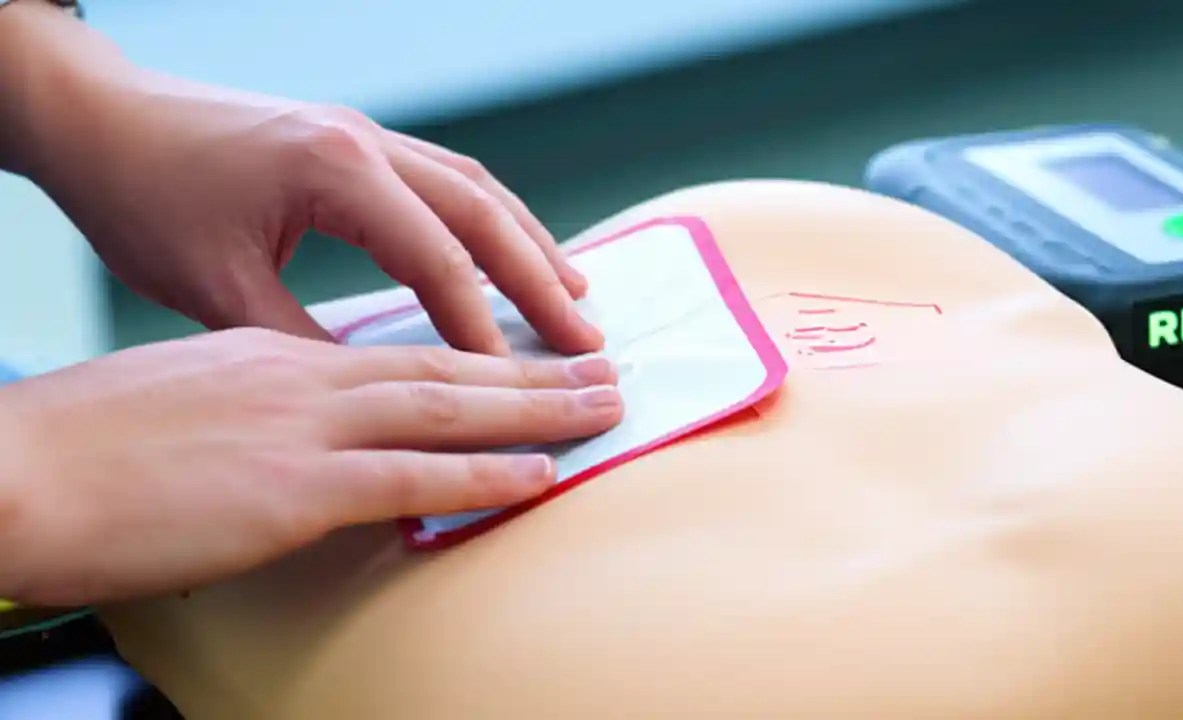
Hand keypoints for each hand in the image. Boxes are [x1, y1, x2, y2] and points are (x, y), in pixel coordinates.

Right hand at [0, 328, 621, 605]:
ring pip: (446, 409)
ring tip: (603, 410)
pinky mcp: (294, 489)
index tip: (527, 362)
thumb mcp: (188, 405)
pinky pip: (413, 476)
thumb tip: (303, 439)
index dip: (473, 357)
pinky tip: (538, 475)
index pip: (397, 351)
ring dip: (536, 412)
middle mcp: (301, 376)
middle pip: (444, 368)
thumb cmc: (85, 449)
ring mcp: (302, 428)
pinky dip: (484, 474)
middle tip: (603, 372)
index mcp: (273, 353)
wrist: (15, 471)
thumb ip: (260, 412)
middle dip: (533, 372)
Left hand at [1, 2, 599, 355]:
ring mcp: (365, 135)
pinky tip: (507, 252)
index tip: (517, 385)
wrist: (102, 118)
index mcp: (335, 171)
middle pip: (482, 213)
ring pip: (476, 189)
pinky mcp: (355, 142)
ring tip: (574, 296)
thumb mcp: (214, 288)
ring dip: (528, 243)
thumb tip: (367, 392)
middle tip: (590, 342)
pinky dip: (488, 222)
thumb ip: (301, 341)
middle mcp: (365, 142)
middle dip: (539, 280)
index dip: (481, 328)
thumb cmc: (145, 197)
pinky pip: (447, 180)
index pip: (437, 260)